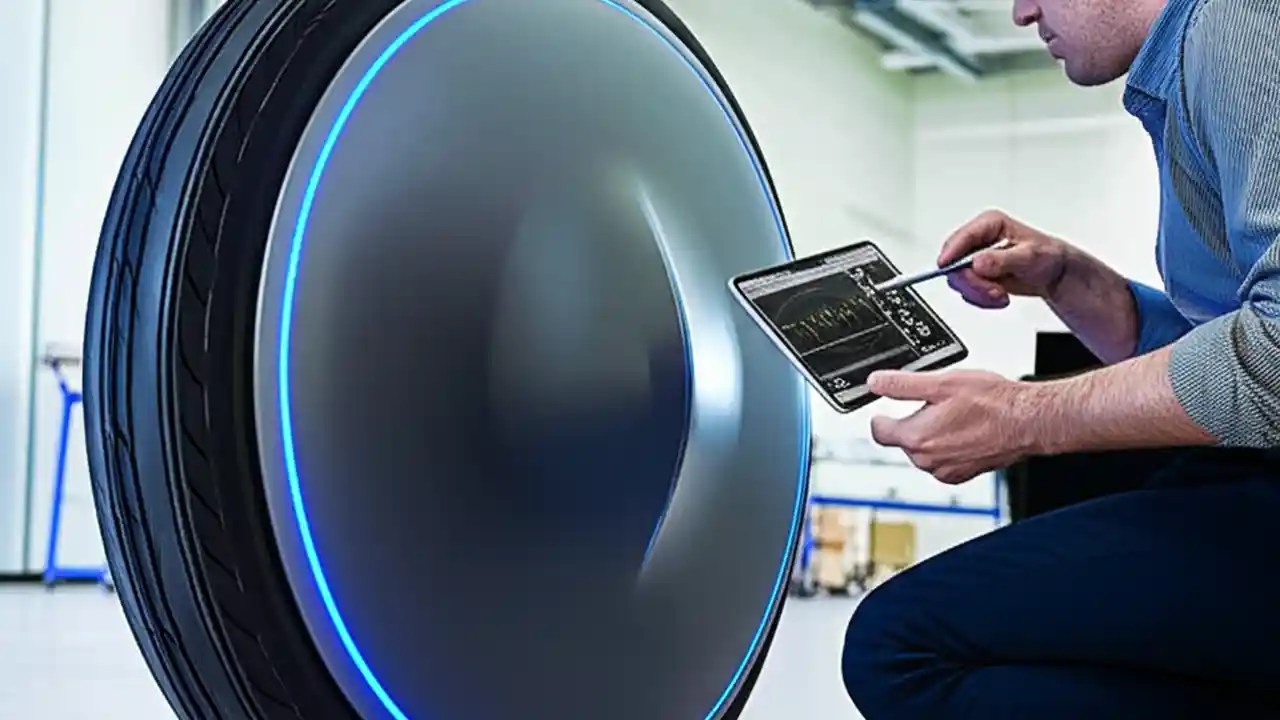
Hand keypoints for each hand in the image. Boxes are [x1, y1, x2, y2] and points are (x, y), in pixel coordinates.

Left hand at [867, 369, 1040, 483]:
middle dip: (913, 423)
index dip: (881, 417)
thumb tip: (876, 382)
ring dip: (931, 435)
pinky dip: (948, 447)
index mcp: (917, 438)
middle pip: (904, 441)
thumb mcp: (941, 383)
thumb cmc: (991, 403)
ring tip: (954, 416)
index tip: (883, 410)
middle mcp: (928, 460)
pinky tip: (964, 430)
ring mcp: (945, 470)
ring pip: (924, 451)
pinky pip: (942, 460)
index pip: (879, 431)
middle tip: (935, 405)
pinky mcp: (962, 474)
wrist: (1027, 422)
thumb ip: (902, 385)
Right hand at [940, 209, 1072, 309]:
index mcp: (989, 225)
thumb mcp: (1029, 256)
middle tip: (993, 291)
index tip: (946, 266)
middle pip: (955, 262)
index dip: (951, 252)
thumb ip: (1002, 260)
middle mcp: (978, 240)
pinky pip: (967, 291)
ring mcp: (974, 258)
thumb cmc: (1046, 256)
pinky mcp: (975, 275)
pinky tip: (999, 295)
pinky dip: (982, 298)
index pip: (962, 237)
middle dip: (973, 282)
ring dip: (980, 292)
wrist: (1053, 272)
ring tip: (1001, 294)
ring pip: (959, 280)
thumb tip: (977, 262)